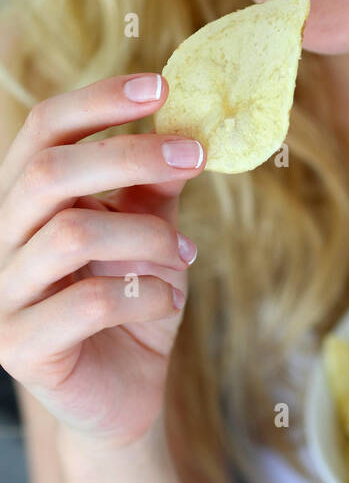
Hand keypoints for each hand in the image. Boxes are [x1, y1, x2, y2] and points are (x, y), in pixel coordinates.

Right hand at [0, 73, 205, 450]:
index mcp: (26, 201)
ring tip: (183, 258)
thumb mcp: (153, 234)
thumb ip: (157, 186)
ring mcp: (1, 294)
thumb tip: (187, 124)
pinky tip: (166, 303)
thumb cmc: (133, 304)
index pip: (42, 129)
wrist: (125, 397)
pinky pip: (89, 301)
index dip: (98, 100)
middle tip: (196, 156)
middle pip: (51, 171)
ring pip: (73, 233)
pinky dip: (145, 294)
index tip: (163, 85)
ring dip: (147, 238)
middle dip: (131, 155)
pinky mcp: (19, 346)